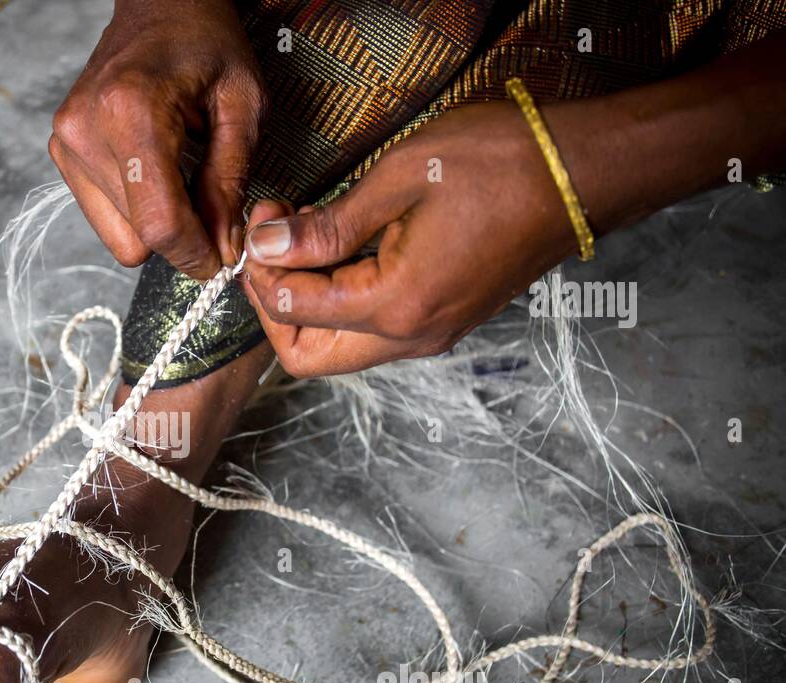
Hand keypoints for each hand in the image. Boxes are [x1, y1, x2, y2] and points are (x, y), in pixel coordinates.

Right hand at [51, 0, 264, 278]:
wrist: (159, 5)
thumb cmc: (205, 43)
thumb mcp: (243, 105)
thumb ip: (230, 182)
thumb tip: (223, 248)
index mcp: (132, 111)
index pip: (159, 221)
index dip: (195, 254)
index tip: (221, 261)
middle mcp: (87, 129)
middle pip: (140, 235)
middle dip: (183, 236)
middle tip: (213, 209)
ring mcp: (67, 142)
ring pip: (121, 235)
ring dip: (157, 223)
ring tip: (183, 178)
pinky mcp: (61, 152)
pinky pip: (105, 218)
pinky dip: (136, 210)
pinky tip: (156, 173)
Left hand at [240, 101, 581, 376]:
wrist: (582, 173)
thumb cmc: (503, 164)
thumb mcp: (401, 177)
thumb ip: (327, 225)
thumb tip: (268, 247)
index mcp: (397, 305)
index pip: (293, 313)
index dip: (262, 269)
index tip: (262, 220)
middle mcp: (412, 336)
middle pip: (308, 356)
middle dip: (274, 303)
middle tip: (272, 242)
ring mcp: (431, 334)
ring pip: (339, 347)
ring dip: (307, 300)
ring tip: (303, 233)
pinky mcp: (443, 319)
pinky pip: (371, 329)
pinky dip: (340, 298)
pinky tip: (339, 246)